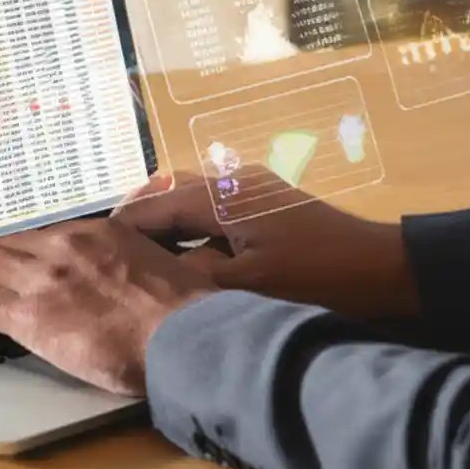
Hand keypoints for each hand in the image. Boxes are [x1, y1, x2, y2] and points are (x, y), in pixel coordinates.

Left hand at [0, 218, 215, 395]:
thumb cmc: (185, 311)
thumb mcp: (165, 265)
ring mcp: (43, 278)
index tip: (30, 268)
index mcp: (99, 232)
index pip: (47, 235)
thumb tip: (141, 271)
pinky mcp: (28, 315)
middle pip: (6, 243)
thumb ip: (140, 260)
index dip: (31, 254)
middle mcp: (65, 246)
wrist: (183, 336)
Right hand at [112, 170, 418, 320]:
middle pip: (164, 194)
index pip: (149, 208)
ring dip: (163, 226)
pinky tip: (183, 260)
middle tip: (106, 259)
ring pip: (187, 200)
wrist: (384, 270)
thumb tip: (153, 274)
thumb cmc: (318, 277)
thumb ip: (194, 276)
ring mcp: (249, 190)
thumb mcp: (248, 286)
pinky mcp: (265, 206)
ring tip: (137, 262)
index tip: (85, 255)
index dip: (115, 232)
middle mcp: (230, 182)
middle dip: (135, 223)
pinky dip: (188, 229)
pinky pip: (210, 209)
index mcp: (220, 196)